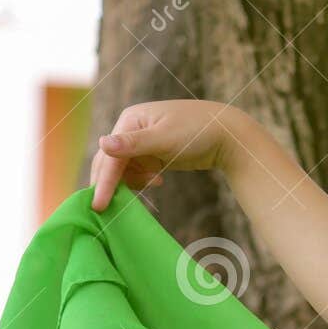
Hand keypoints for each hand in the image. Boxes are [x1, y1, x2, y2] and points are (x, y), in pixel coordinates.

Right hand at [89, 100, 244, 211]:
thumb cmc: (199, 132)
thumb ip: (134, 144)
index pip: (110, 156)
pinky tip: (158, 181)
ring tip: (153, 184)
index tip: (98, 206)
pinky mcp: (155, 153)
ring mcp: (143, 141)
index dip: (103, 182)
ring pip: (125, 168)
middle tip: (109, 209)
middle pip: (112, 162)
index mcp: (130, 120)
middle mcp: (132, 128)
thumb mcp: (166, 139)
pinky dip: (144, 180)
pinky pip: (139, 171)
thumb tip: (101, 143)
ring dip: (132, 182)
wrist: (229, 134)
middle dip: (111, 184)